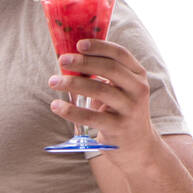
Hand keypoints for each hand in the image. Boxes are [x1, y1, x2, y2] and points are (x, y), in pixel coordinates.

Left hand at [49, 38, 158, 164]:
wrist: (138, 148)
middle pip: (110, 69)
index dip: (99, 46)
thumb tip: (70, 58)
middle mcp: (138, 90)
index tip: (78, 44)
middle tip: (62, 60)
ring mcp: (130, 109)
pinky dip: (71, 111)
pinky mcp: (119, 128)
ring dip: (73, 83)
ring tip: (53, 81)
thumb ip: (103, 75)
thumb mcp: (120, 90)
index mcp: (138, 75)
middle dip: (83, 62)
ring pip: (100, 90)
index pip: (120, 54)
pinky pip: (92, 117)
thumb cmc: (121, 112)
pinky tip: (56, 106)